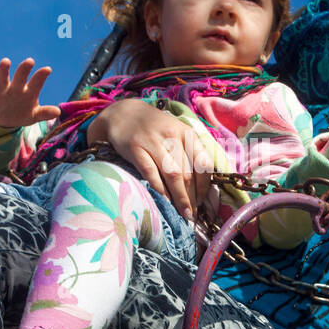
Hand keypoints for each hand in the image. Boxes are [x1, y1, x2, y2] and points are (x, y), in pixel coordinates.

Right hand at [0, 57, 60, 127]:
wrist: (3, 119)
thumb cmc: (22, 113)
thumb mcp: (34, 115)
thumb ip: (45, 113)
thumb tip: (58, 112)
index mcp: (29, 91)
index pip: (36, 81)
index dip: (41, 76)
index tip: (47, 69)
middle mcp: (16, 87)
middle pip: (20, 75)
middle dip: (25, 68)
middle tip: (30, 61)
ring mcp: (3, 90)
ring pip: (3, 77)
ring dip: (4, 70)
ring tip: (6, 61)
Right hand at [87, 99, 212, 220]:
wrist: (123, 113)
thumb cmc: (154, 128)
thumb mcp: (176, 132)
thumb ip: (189, 152)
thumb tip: (201, 184)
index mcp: (186, 133)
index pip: (203, 163)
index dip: (205, 185)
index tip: (203, 201)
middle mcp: (172, 136)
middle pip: (188, 173)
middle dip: (192, 197)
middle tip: (193, 214)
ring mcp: (153, 141)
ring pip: (173, 174)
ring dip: (180, 197)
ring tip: (183, 213)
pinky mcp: (135, 148)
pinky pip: (151, 172)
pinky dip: (160, 188)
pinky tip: (165, 200)